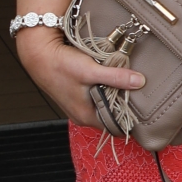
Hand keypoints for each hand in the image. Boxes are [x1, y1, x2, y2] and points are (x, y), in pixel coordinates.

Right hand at [15, 25, 144, 128]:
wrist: (38, 54)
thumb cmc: (59, 65)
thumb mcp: (90, 70)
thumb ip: (115, 77)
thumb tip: (139, 82)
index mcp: (87, 116)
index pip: (116, 127)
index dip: (130, 118)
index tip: (143, 105)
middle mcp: (82, 115)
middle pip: (111, 115)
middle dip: (123, 104)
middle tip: (136, 90)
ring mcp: (78, 106)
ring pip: (104, 105)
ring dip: (113, 94)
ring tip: (124, 82)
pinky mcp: (76, 95)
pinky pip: (96, 96)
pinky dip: (104, 88)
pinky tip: (109, 77)